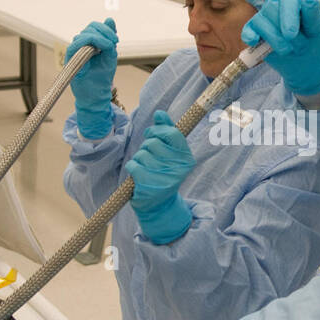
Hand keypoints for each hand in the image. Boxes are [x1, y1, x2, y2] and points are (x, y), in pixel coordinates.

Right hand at [67, 18, 118, 137]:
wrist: (95, 96)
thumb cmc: (101, 77)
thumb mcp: (110, 55)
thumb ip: (109, 39)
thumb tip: (110, 19)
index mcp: (90, 43)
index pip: (95, 27)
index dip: (106, 29)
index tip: (115, 40)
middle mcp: (80, 45)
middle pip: (90, 27)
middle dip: (103, 32)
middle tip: (113, 43)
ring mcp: (74, 52)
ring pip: (83, 35)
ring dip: (98, 38)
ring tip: (107, 49)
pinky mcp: (70, 59)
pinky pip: (75, 45)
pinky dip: (87, 44)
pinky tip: (98, 51)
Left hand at [124, 110, 194, 243]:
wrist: (159, 206)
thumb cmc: (163, 173)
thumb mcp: (170, 154)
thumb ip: (166, 132)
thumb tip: (160, 113)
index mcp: (186, 158)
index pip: (172, 133)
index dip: (158, 130)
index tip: (152, 134)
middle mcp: (178, 168)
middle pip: (153, 142)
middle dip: (146, 147)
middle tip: (149, 158)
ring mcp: (164, 177)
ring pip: (142, 153)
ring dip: (139, 158)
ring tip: (145, 168)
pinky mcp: (148, 185)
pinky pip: (133, 164)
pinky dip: (132, 168)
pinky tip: (138, 175)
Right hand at [241, 0, 319, 95]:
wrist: (306, 61)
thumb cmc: (313, 41)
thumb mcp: (318, 30)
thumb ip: (314, 16)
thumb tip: (312, 0)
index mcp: (292, 0)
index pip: (288, 0)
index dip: (289, 17)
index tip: (291, 35)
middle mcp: (276, 5)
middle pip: (271, 10)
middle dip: (283, 32)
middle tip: (299, 47)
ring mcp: (264, 18)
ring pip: (260, 22)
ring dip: (274, 40)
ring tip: (287, 51)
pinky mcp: (254, 32)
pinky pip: (247, 31)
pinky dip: (249, 36)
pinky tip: (254, 42)